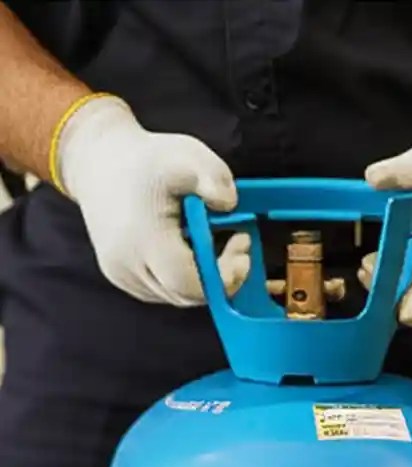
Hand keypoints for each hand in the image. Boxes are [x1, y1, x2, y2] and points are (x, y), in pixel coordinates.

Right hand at [57, 96, 249, 304]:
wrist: (97, 162)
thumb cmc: (146, 160)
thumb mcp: (188, 156)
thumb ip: (215, 179)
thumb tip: (230, 205)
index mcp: (143, 239)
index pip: (191, 284)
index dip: (225, 276)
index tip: (243, 246)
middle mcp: (126, 265)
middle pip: (187, 295)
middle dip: (221, 276)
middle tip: (240, 244)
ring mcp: (119, 274)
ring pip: (175, 296)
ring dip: (204, 277)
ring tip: (216, 242)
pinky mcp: (119, 275)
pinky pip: (161, 290)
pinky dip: (184, 277)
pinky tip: (193, 249)